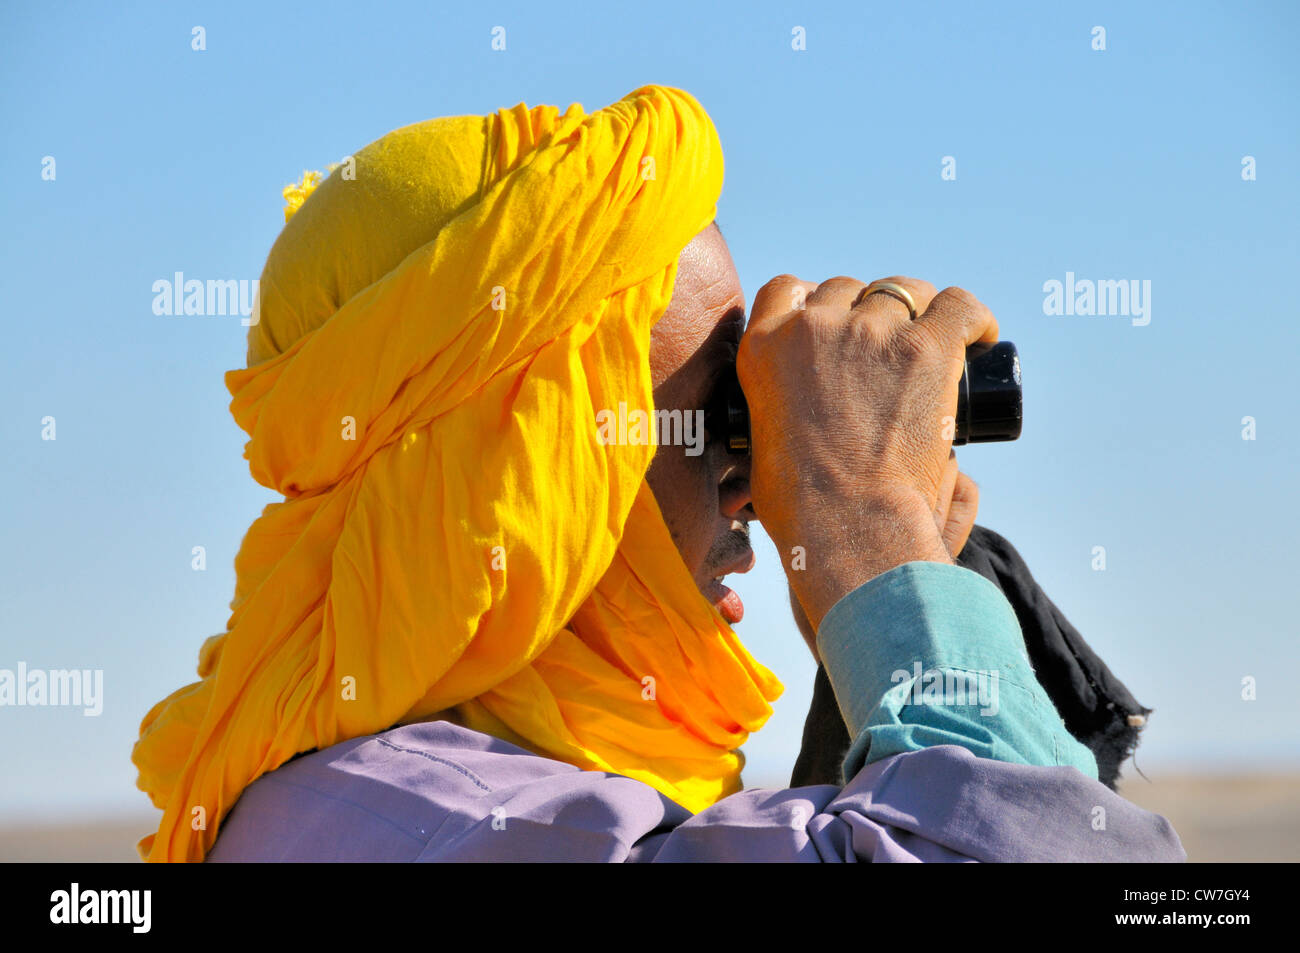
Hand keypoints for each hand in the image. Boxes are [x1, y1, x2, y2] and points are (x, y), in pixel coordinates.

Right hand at [738, 274, 997, 630]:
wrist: (848, 523)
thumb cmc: (803, 505)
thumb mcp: (762, 442)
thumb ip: (774, 411)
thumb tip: (797, 415)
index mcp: (765, 347)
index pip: (787, 289)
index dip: (815, 300)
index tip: (833, 318)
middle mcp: (814, 327)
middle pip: (846, 289)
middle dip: (864, 310)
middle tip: (884, 350)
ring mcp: (871, 332)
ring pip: (902, 292)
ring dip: (916, 313)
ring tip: (931, 345)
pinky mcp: (926, 346)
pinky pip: (959, 307)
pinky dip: (973, 319)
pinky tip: (979, 337)